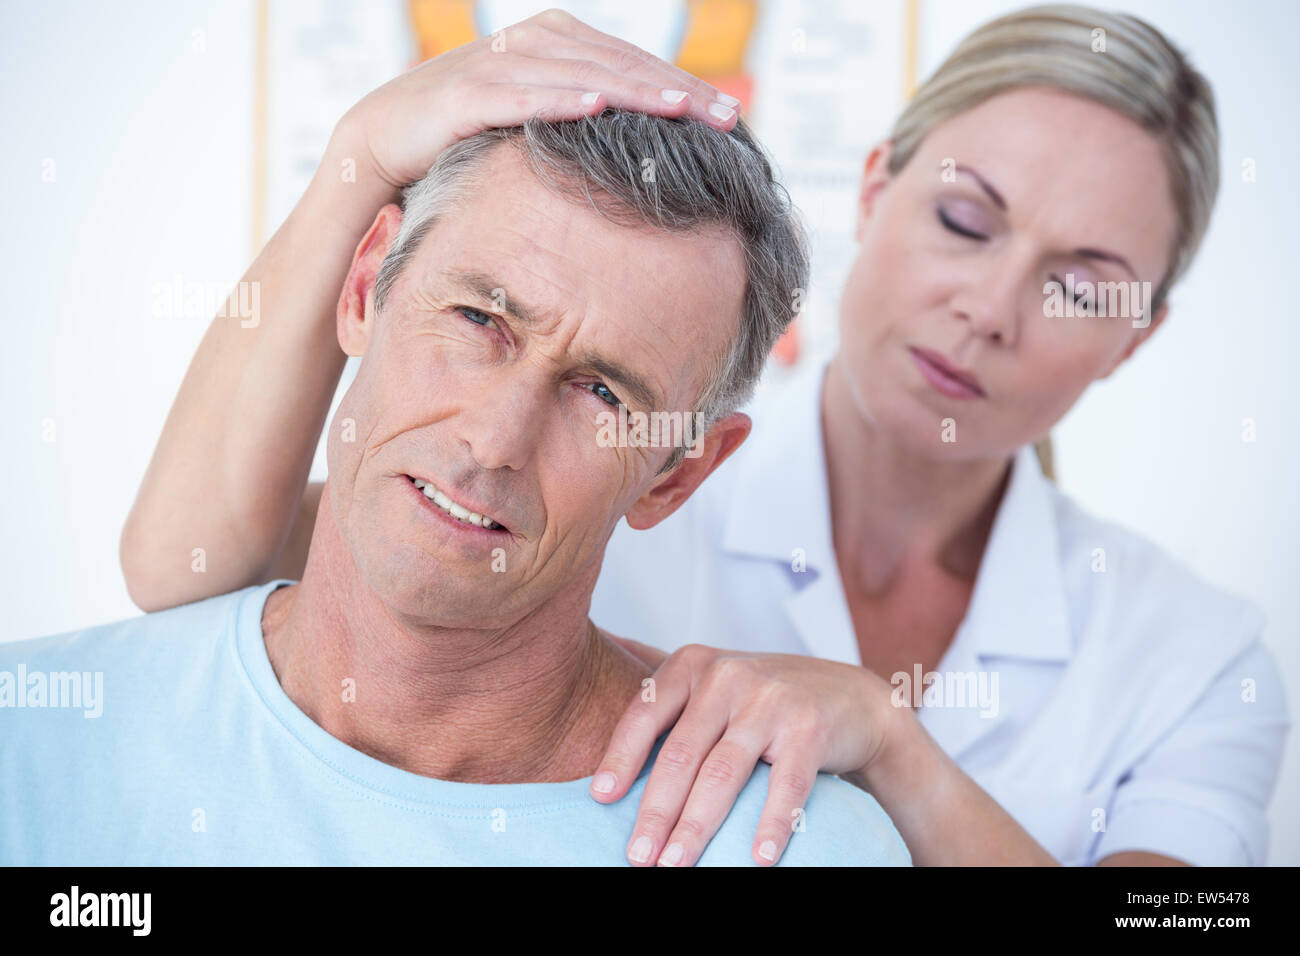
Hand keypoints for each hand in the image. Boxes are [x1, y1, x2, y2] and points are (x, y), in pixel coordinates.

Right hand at [332, 8, 739, 190]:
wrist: (383, 144)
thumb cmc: (469, 140)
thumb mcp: (537, 127)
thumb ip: (584, 126)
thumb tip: (647, 155)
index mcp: (556, 44)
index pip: (632, 64)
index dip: (682, 87)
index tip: (732, 117)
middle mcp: (532, 43)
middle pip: (618, 64)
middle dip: (675, 90)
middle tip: (726, 116)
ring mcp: (498, 64)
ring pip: (580, 74)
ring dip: (634, 90)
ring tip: (683, 108)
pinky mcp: (464, 93)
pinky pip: (521, 96)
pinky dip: (560, 99)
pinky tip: (599, 106)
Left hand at [589, 644, 897, 865]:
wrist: (848, 697)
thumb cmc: (764, 700)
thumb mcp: (711, 686)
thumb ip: (664, 704)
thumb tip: (598, 727)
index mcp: (694, 665)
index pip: (645, 714)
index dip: (620, 757)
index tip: (600, 797)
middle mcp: (728, 676)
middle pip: (681, 754)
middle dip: (655, 812)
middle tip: (636, 856)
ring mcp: (771, 700)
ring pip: (723, 773)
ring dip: (697, 826)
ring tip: (674, 863)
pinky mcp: (810, 729)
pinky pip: (785, 785)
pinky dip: (770, 825)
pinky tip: (757, 857)